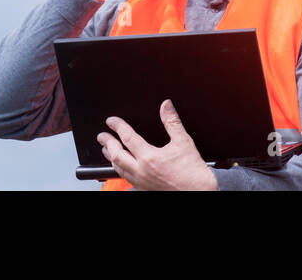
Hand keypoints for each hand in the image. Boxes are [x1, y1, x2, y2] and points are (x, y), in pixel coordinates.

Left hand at [97, 99, 217, 190]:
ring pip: (119, 170)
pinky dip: (121, 171)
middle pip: (117, 155)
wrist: (199, 194)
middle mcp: (142, 171)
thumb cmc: (193, 174)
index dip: (117, 126)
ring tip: (107, 151)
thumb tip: (166, 106)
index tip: (111, 121)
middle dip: (107, 143)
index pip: (127, 137)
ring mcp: (141, 183)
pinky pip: (127, 180)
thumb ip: (172, 122)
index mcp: (150, 157)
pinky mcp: (144, 191)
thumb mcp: (184, 142)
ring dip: (111, 158)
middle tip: (101, 136)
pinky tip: (122, 168)